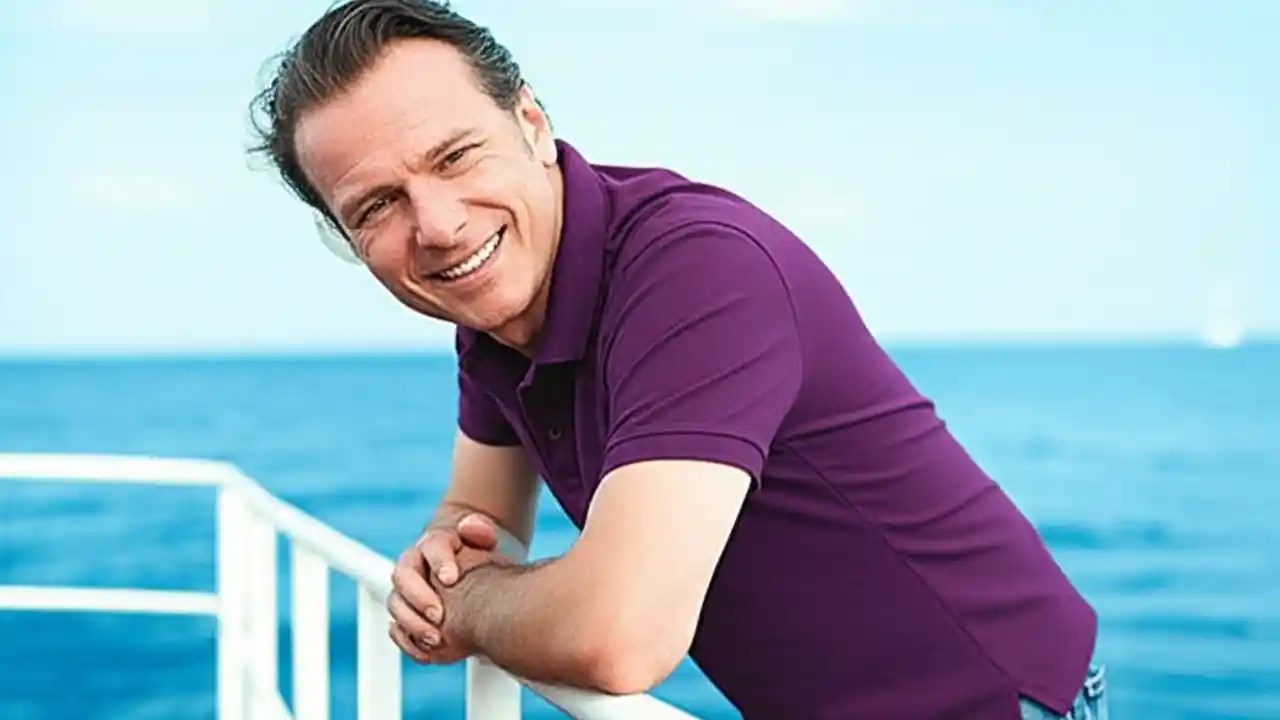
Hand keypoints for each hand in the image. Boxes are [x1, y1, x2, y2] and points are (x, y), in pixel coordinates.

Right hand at [386, 512, 500, 663]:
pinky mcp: (408, 614)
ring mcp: (407, 591)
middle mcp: (414, 565)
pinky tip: (427, 652)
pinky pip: (396, 629)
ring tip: (436, 639)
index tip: (451, 578)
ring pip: (396, 604)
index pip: (431, 547)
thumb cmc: (477, 553)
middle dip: (419, 597)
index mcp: (434, 543)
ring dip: (412, 623)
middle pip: (403, 577)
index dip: (439, 562)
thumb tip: (471, 526)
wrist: (469, 571)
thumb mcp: (483, 538)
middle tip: (439, 615)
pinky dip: (408, 641)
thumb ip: (480, 530)